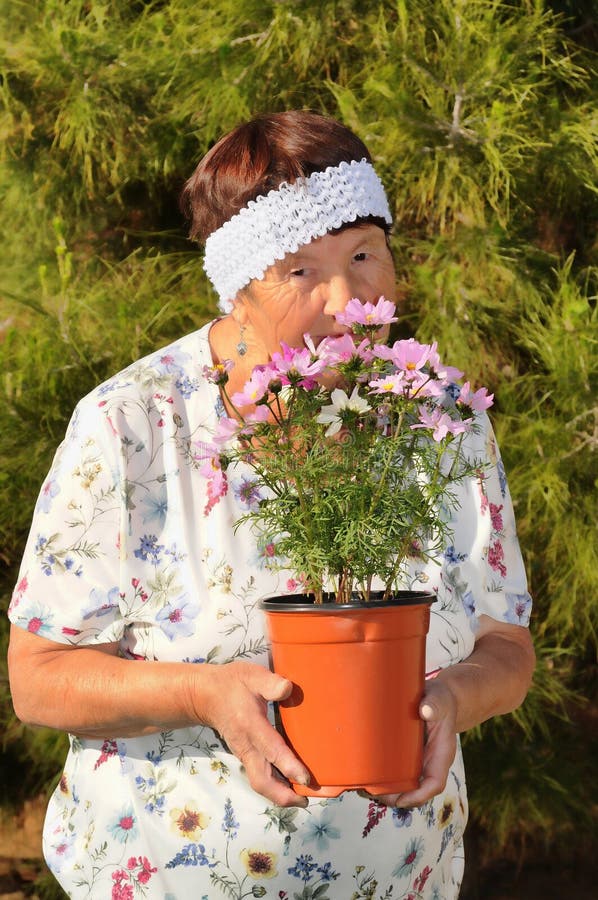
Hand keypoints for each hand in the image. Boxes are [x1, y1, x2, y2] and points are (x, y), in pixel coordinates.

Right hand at [197, 660, 310, 807]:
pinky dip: (274, 787)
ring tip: (304, 799)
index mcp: (251, 725)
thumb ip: (270, 683)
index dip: (289, 766)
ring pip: (261, 783)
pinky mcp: (245, 756)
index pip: (271, 750)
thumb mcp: (251, 676)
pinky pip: (259, 777)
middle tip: (308, 800)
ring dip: (280, 795)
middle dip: (284, 796)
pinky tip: (291, 786)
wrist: (205, 696)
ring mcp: (244, 754)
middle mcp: (246, 746)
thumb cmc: (232, 684)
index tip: (306, 779)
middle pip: (263, 781)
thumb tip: (288, 688)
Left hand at [360, 679, 457, 807]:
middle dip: (398, 798)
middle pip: (418, 789)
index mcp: (442, 753)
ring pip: (408, 784)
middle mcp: (431, 761)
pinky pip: (400, 772)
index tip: (400, 800)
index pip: (435, 782)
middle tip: (375, 795)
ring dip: (390, 791)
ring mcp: (421, 760)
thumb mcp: (439, 699)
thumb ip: (434, 704)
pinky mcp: (410, 755)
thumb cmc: (440, 699)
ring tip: (368, 789)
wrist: (438, 698)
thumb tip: (426, 711)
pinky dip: (387, 778)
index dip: (419, 795)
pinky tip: (370, 776)